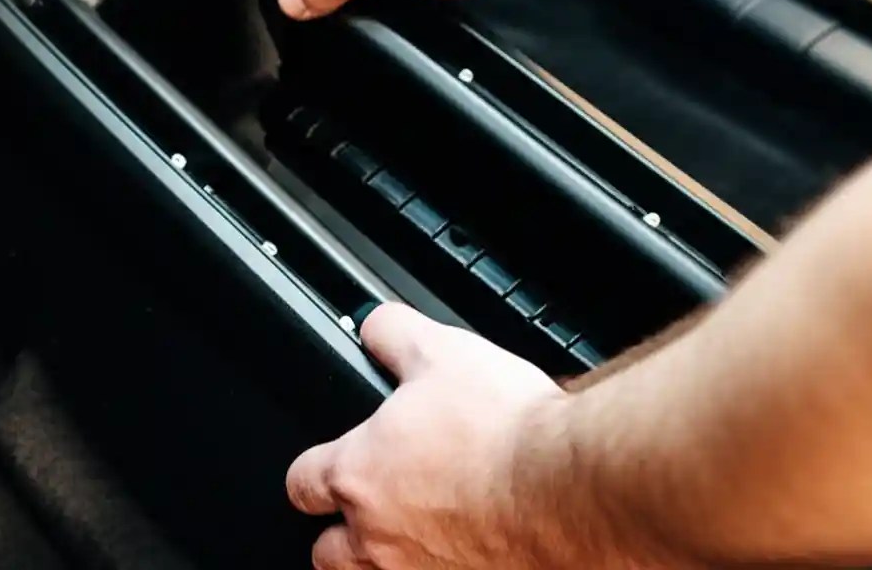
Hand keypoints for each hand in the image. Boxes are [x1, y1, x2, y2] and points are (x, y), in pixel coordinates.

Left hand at [285, 303, 567, 568]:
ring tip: (420, 534)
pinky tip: (472, 548)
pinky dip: (448, 566)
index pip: (301, 482)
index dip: (316, 469)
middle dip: (343, 532)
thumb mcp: (442, 350)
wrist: (570, 486)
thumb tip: (374, 326)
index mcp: (359, 476)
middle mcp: (378, 538)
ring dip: (387, 561)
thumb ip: (395, 335)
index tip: (331, 463)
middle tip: (378, 506)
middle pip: (326, 553)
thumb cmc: (507, 430)